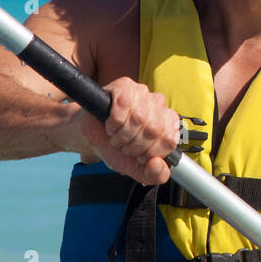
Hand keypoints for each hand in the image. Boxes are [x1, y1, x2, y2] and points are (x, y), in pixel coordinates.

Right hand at [67, 77, 181, 185]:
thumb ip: (154, 175)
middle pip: (154, 129)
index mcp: (168, 124)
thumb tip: (159, 165)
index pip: (169, 140)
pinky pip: (123, 105)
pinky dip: (113, 122)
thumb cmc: (117, 149)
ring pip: (139, 117)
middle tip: (124, 146)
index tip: (139, 156)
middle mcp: (159, 105)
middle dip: (134, 146)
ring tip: (116, 137)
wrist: (91, 137)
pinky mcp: (125, 85)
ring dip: (122, 135)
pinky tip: (110, 125)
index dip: (150, 153)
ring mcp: (143, 93)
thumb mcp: (137, 169)